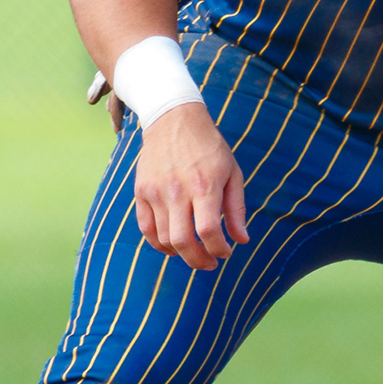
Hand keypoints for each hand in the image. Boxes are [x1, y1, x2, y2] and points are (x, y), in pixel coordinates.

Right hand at [132, 103, 250, 269]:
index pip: (209, 231)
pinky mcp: (141, 191)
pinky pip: (146, 229)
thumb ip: (236, 208)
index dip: (219, 249)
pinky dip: (159, 244)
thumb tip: (242, 240)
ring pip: (164, 239)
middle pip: (183, 241)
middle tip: (210, 263)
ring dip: (181, 254)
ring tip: (194, 253)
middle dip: (199, 261)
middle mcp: (178, 190)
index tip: (226, 253)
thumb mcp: (232, 172)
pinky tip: (173, 246)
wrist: (173, 119)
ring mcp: (156, 192)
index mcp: (205, 185)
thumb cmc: (209, 146)